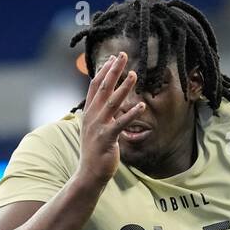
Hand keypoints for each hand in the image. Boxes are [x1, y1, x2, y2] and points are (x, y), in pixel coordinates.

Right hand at [77, 52, 144, 185]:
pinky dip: (131, 114)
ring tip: (135, 74)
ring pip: (112, 102)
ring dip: (124, 87)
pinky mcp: (106, 139)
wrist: (89, 174)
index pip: (95, 86)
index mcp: (89, 112)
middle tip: (123, 55)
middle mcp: (91, 116)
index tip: (113, 58)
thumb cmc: (95, 152)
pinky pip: (120, 124)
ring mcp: (98, 127)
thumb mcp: (95, 129)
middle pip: (103, 88)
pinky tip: (141, 106)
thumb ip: (101, 115)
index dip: (104, 70)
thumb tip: (110, 104)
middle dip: (113, 70)